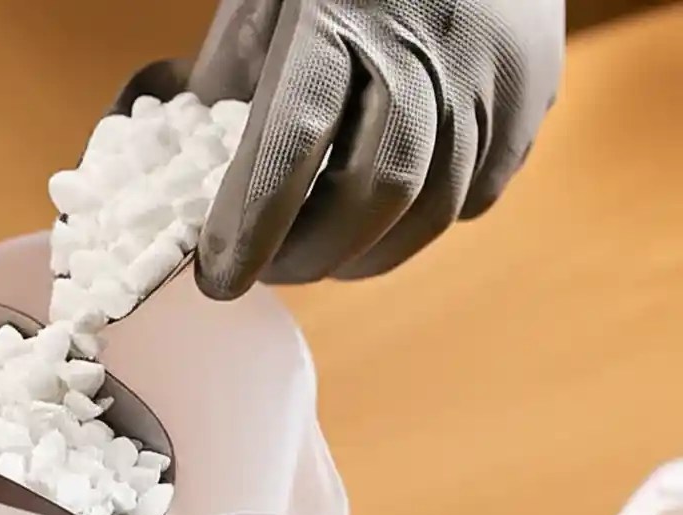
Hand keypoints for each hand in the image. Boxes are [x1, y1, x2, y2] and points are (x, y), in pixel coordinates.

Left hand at [184, 0, 563, 294]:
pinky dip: (423, 224)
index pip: (290, 142)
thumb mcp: (265, 1)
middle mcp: (425, 39)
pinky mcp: (531, 88)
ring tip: (321, 260)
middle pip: (377, 189)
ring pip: (435, 205)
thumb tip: (193, 181)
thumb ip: (232, 80)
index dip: (252, 224)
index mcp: (338, 9)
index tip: (219, 277)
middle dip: (312, 255)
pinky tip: (383, 222)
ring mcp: (490, 66)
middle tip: (268, 274)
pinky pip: (479, 191)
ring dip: (367, 254)